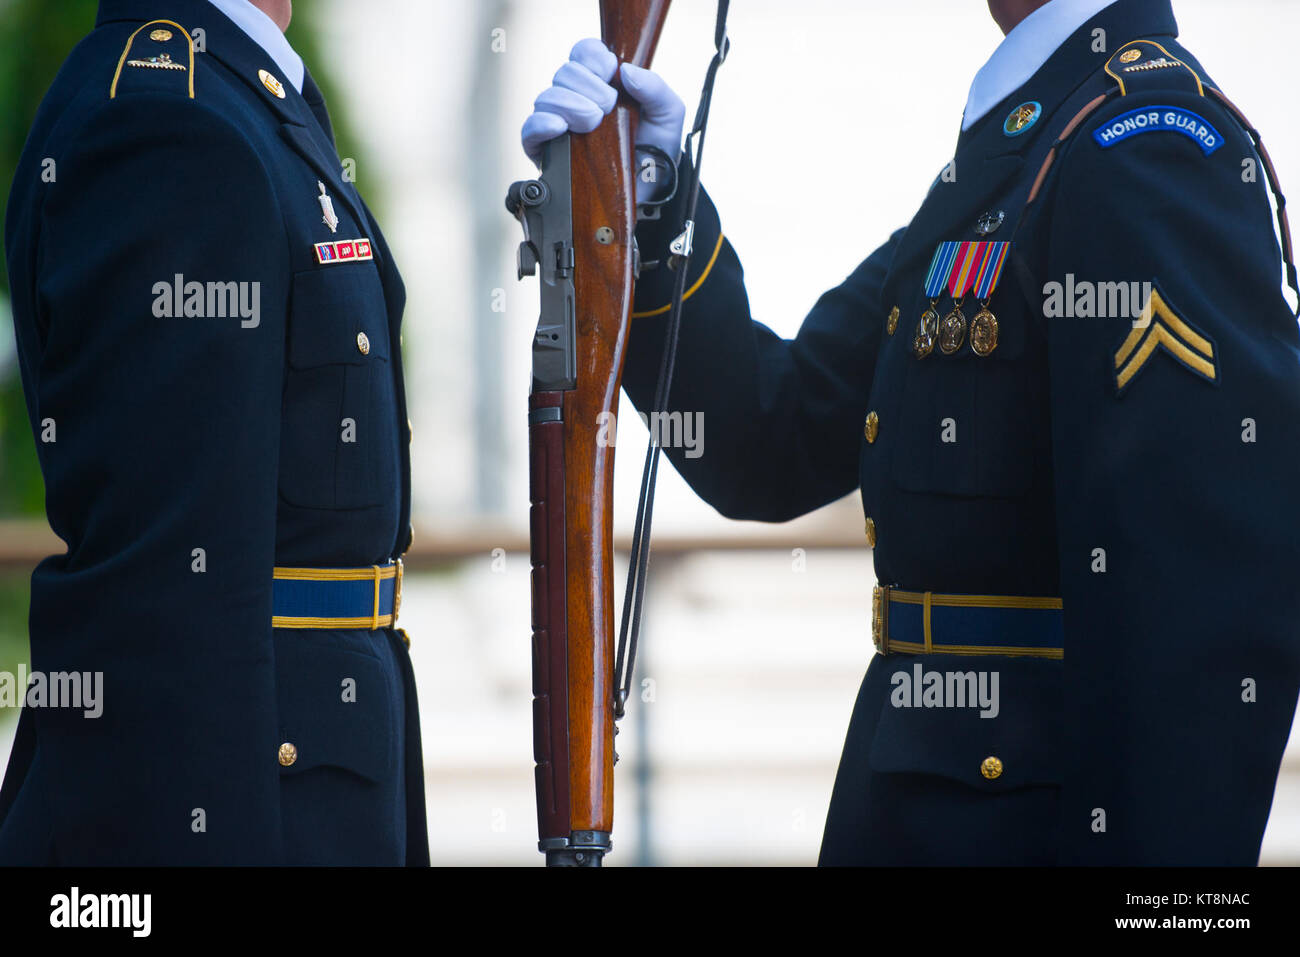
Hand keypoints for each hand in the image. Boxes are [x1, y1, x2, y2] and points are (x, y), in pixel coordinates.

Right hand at [521, 38, 685, 167]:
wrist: (648, 195)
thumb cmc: (656, 154)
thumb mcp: (668, 116)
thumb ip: (655, 88)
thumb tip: (626, 72)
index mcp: (602, 85)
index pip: (583, 54)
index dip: (593, 57)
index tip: (609, 73)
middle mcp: (576, 101)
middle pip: (564, 74)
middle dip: (587, 87)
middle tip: (607, 108)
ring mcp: (559, 125)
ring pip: (546, 98)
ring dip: (569, 104)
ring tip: (592, 122)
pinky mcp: (546, 151)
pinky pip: (530, 130)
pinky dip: (541, 124)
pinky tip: (559, 127)